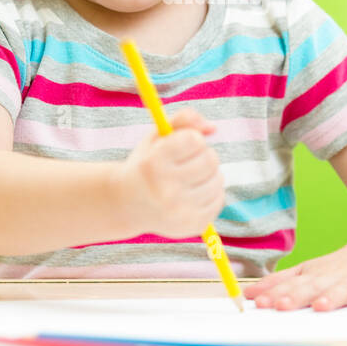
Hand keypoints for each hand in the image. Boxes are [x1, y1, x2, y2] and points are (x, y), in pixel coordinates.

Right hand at [113, 108, 224, 238]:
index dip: (192, 139)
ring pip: (218, 179)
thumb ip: (183, 120)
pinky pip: (219, 199)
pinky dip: (211, 193)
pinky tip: (194, 193)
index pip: (194, 140)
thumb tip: (213, 128)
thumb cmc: (146, 164)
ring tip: (191, 177)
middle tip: (189, 161)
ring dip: (209, 174)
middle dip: (203, 155)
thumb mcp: (156, 137)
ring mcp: (180, 211)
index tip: (181, 145)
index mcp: (153, 164)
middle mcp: (165, 189)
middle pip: (210, 160)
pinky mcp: (193, 225)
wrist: (127, 204)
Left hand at [243, 228, 346, 310]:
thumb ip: (282, 283)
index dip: (275, 293)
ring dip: (333, 297)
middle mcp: (336, 276)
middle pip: (314, 286)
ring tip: (321, 307)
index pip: (292, 284)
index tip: (258, 303)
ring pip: (346, 289)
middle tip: (281, 306)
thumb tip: (248, 296)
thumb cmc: (342, 266)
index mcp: (317, 274)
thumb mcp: (311, 271)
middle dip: (297, 296)